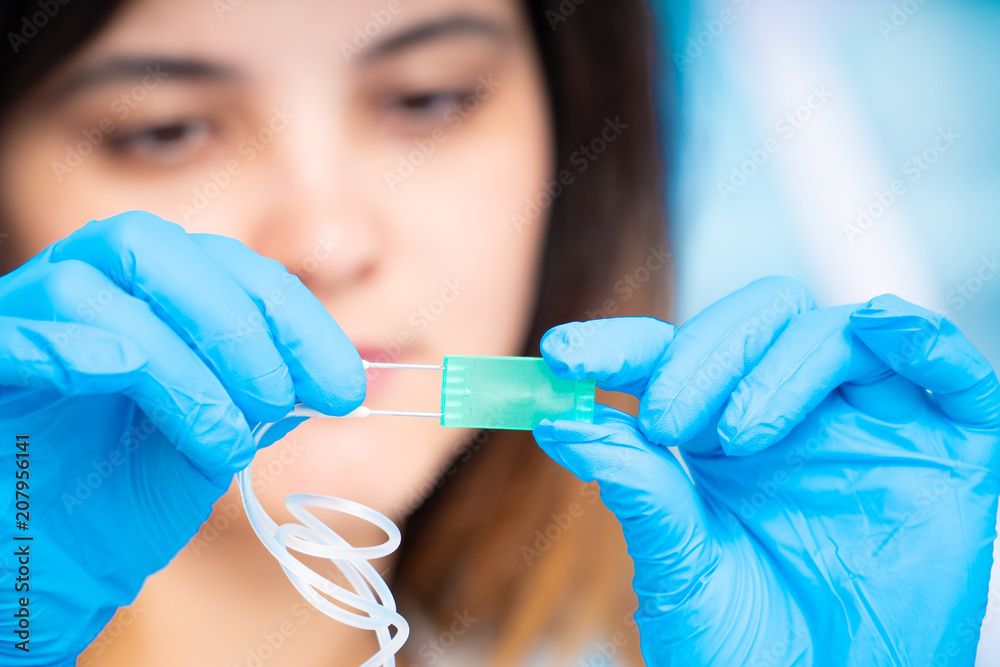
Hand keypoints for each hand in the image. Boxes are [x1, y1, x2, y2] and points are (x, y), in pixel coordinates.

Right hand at [0, 211, 364, 663]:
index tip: (344, 386)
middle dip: (236, 322)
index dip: (294, 320)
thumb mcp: (213, 439)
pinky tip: (125, 374)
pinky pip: (15, 332)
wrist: (42, 566)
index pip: (228, 268)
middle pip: (155, 247)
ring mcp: (21, 319)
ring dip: (177, 363)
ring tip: (223, 438)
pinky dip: (73, 346)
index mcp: (147, 293)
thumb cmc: (125, 495)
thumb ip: (260, 396)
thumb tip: (331, 378)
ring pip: (91, 292)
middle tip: (281, 396)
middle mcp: (81, 285)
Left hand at [533, 276, 999, 665]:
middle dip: (704, 351)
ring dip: (781, 364)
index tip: (562, 356)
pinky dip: (922, 338)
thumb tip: (561, 422)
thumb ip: (636, 487)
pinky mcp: (950, 453)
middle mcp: (796, 415)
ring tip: (737, 435)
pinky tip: (879, 327)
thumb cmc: (749, 651)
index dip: (618, 345)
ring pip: (837, 333)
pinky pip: (953, 371)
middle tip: (662, 419)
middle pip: (759, 321)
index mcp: (722, 433)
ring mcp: (873, 427)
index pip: (672, 358)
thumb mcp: (681, 566)